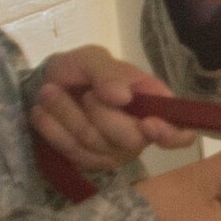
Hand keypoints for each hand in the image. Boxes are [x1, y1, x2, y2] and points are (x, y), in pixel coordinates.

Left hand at [31, 46, 196, 172]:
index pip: (180, 133)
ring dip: (67, 114)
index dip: (170, 134)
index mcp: (153, 105)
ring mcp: (114, 152)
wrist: (48, 84)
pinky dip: (53, 129)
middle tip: (82, 91)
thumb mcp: (93, 58)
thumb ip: (108, 72)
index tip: (148, 124)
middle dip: (99, 113)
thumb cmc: (80, 69)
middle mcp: (140, 134)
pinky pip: (72, 152)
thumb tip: (123, 97)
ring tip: (48, 91)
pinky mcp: (89, 162)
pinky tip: (41, 112)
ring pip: (94, 143)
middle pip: (129, 140)